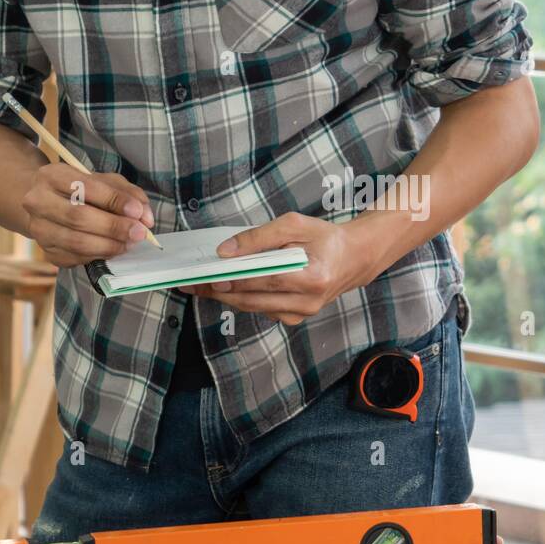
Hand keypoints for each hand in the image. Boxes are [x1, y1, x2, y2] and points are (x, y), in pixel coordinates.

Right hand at [21, 164, 154, 267]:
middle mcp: (37, 202)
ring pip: (77, 242)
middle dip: (113, 227)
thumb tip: (144, 217)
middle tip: (138, 233)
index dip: (113, 200)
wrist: (47, 206)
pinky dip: (98, 255)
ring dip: (109, 245)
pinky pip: (75, 258)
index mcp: (51, 176)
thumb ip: (127, 194)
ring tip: (128, 243)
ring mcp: (38, 229)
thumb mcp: (104, 181)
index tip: (136, 211)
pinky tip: (111, 249)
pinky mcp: (45, 251)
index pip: (85, 187)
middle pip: (78, 218)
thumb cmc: (80, 191)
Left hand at [178, 212, 381, 324]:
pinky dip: (241, 298)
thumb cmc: (324, 238)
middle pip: (253, 300)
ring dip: (224, 296)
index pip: (264, 280)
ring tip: (198, 286)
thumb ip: (258, 237)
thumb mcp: (294, 225)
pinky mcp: (294, 318)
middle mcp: (307, 302)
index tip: (207, 275)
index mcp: (313, 277)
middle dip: (219, 291)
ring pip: (253, 308)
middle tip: (191, 284)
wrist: (353, 259)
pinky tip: (223, 288)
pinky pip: (260, 309)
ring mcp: (301, 314)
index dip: (234, 279)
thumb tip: (225, 251)